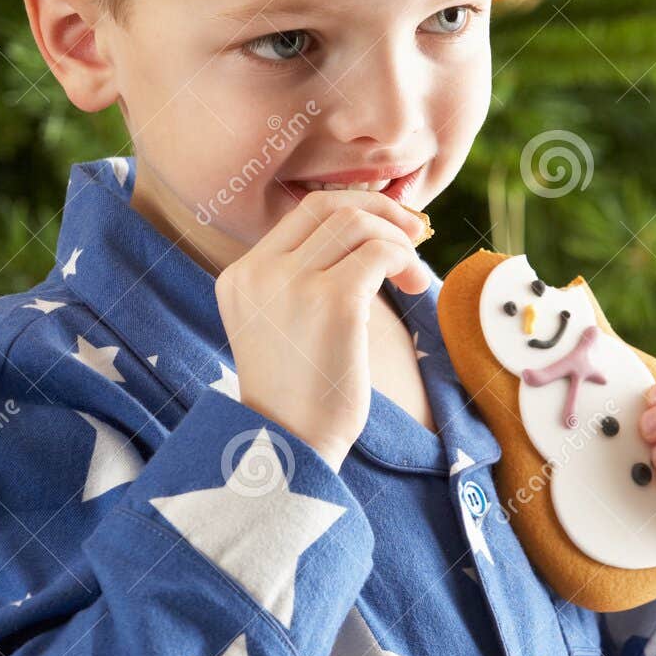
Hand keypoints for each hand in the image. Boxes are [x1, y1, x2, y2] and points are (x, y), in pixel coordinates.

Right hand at [214, 188, 430, 471]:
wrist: (291, 448)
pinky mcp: (333, 302)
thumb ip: (302, 281)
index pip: (301, 214)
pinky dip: (404, 260)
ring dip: (397, 240)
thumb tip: (366, 234)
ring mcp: (292, 284)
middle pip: (328, 206)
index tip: (387, 228)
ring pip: (357, 223)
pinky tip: (415, 286)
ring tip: (413, 276)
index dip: (353, 209)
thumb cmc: (299, 396)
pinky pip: (379, 253)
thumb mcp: (281, 326)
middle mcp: (259, 272)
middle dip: (380, 210)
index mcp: (240, 276)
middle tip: (415, 232)